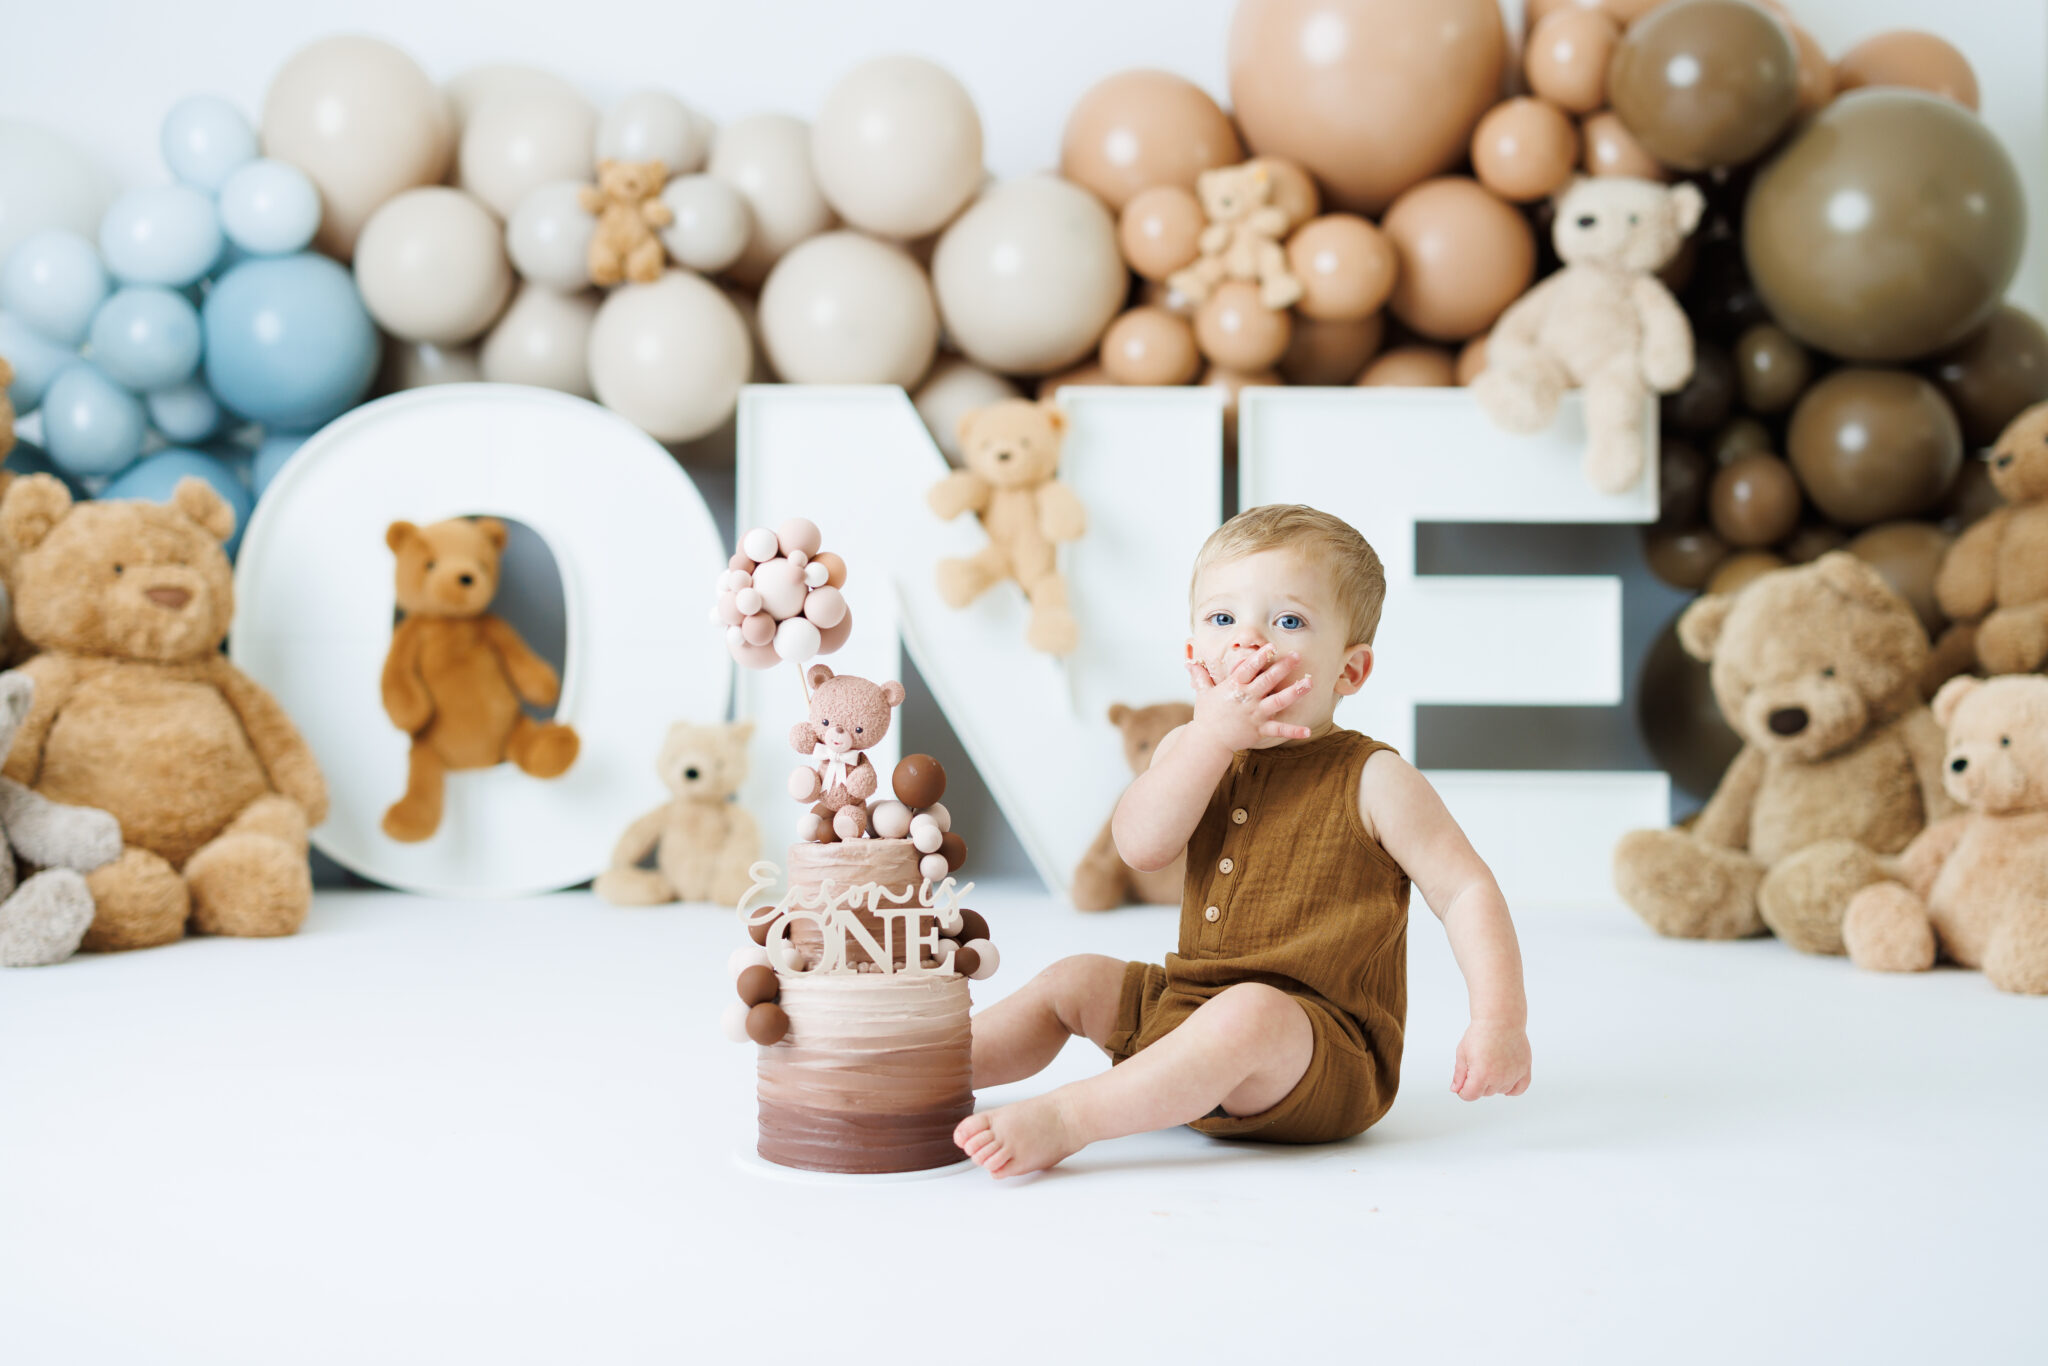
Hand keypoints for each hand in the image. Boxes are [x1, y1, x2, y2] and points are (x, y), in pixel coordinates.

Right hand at [1185, 645, 1312, 752]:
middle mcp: (1247, 699)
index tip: (1271, 646)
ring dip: (1295, 692)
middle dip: (1283, 667)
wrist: (1208, 741)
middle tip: (1298, 656)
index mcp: (1234, 687)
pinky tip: (1307, 731)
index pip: (1248, 668)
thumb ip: (1200, 676)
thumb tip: (1189, 663)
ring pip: (1278, 701)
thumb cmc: (1206, 715)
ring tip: (1309, 683)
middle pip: (1268, 680)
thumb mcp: (1203, 693)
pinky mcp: (1260, 730)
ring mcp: (1255, 714)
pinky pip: (1279, 730)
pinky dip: (1293, 731)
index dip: (1260, 656)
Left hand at [1451, 1020, 1530, 1100]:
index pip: (1470, 1096)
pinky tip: (1505, 1085)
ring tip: (1490, 1065)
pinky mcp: (1525, 1068)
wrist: (1500, 1019)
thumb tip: (1456, 1089)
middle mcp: (1499, 1077)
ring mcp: (1513, 1074)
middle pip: (1485, 1093)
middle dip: (1478, 1083)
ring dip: (1494, 1084)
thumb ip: (1459, 1074)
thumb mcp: (1462, 1053)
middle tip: (1476, 1065)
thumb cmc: (1480, 1033)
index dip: (1463, 1091)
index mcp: (1481, 1074)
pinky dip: (1513, 1090)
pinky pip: (1520, 1088)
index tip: (1463, 1085)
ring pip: (1501, 1090)